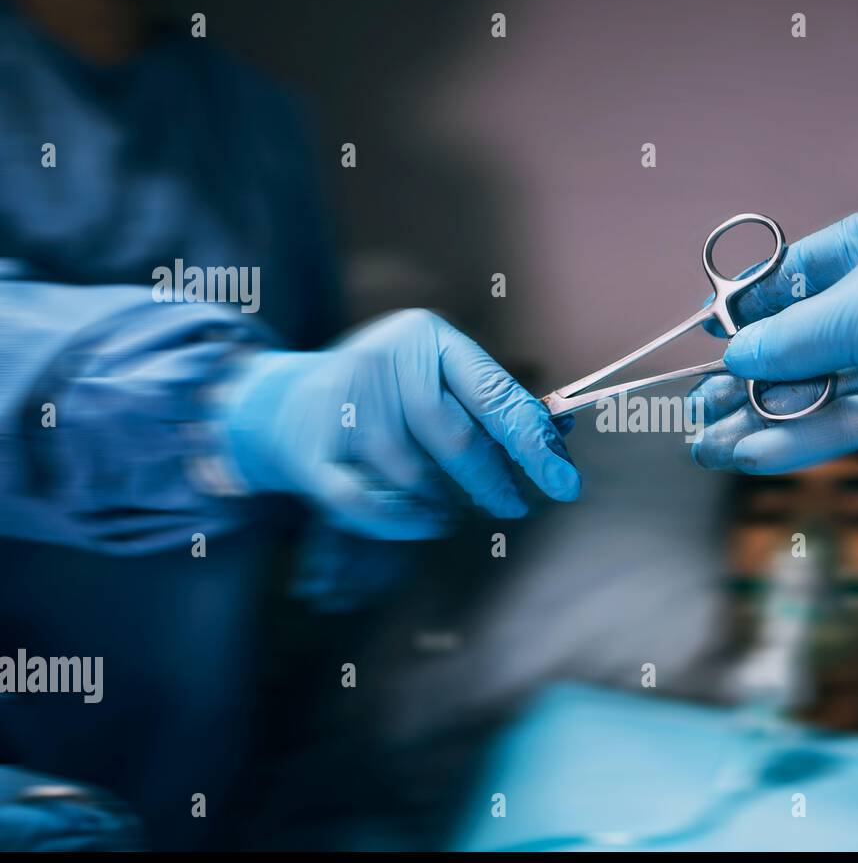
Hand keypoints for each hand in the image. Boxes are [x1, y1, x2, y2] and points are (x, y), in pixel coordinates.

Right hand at [220, 309, 579, 538]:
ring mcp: (343, 406)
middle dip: (493, 482)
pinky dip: (406, 523)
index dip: (533, 443)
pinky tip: (432, 523)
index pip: (493, 394)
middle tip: (512, 505)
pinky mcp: (311, 452)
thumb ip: (498, 404)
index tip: (566, 483)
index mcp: (427, 339)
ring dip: (446, 502)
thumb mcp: (442, 380)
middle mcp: (383, 362)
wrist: (285, 402)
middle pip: (457, 441)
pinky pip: (369, 504)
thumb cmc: (390, 395)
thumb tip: (562, 433)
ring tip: (455, 503)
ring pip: (416, 478)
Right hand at [692, 191, 857, 473]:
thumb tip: (736, 356)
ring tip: (707, 444)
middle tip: (695, 407)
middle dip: (747, 374)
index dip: (749, 305)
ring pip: (819, 385)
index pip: (801, 270)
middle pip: (803, 335)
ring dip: (764, 414)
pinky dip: (800, 437)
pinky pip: (847, 419)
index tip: (705, 333)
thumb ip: (794, 335)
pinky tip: (751, 454)